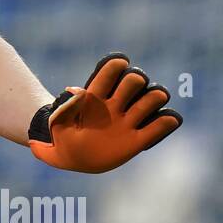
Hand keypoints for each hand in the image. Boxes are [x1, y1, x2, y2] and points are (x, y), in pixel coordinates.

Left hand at [28, 52, 181, 172]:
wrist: (72, 159)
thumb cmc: (61, 139)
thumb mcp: (56, 127)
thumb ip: (63, 109)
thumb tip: (77, 90)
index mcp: (95, 100)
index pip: (108, 74)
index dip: (115, 65)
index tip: (120, 63)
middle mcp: (114, 106)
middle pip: (132, 82)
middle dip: (135, 81)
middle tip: (131, 91)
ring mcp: (127, 122)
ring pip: (150, 100)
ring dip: (154, 98)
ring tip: (149, 104)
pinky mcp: (136, 141)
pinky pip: (157, 128)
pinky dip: (166, 122)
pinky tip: (167, 120)